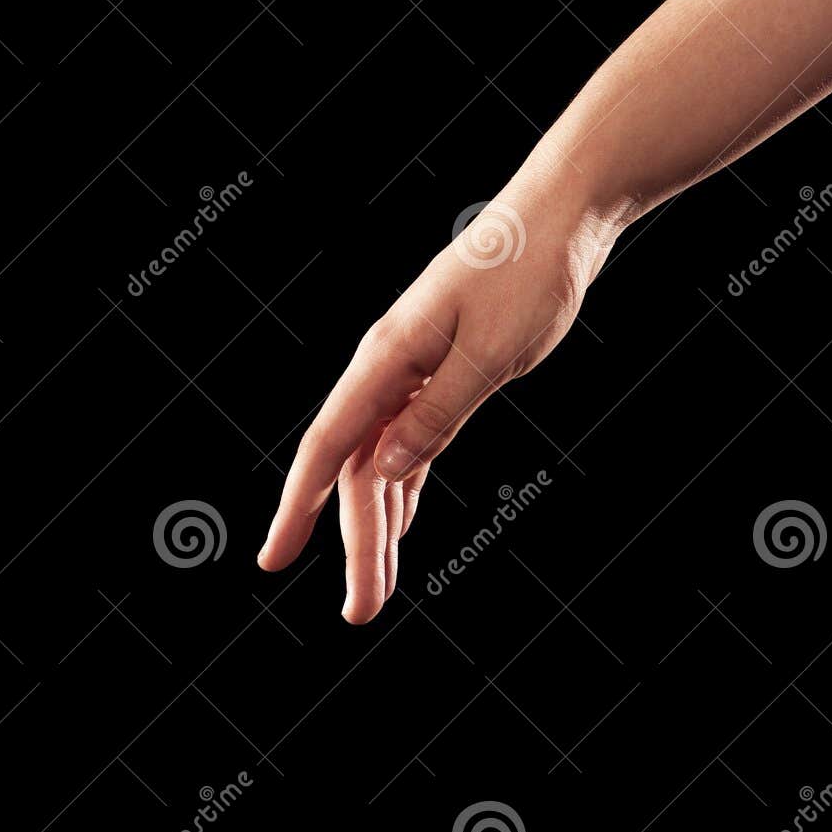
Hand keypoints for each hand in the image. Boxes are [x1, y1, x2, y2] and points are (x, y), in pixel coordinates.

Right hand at [256, 172, 621, 622]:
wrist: (558, 218)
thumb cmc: (526, 274)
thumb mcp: (489, 354)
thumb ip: (435, 416)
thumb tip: (382, 472)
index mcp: (388, 359)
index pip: (330, 446)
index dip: (298, 508)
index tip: (273, 560)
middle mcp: (389, 370)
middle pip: (358, 471)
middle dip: (355, 544)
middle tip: (359, 613)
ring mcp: (413, 374)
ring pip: (383, 465)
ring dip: (380, 528)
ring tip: (376, 592)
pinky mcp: (442, 376)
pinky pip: (411, 446)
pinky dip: (403, 490)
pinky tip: (399, 527)